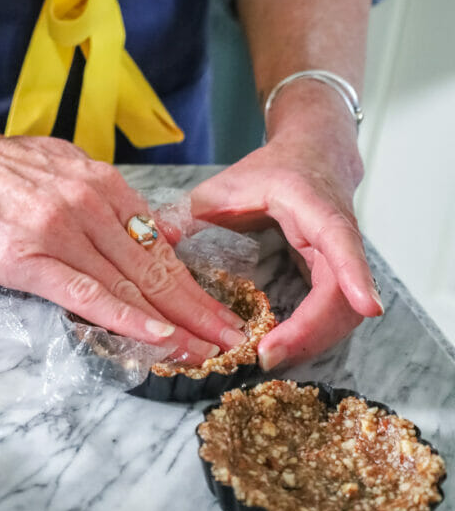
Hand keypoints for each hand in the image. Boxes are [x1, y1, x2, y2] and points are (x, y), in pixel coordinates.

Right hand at [0, 125, 246, 363]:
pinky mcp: (29, 258)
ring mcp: (61, 233)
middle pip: (155, 268)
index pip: (159, 244)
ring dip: (175, 323)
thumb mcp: (61, 165)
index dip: (192, 282)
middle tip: (233, 339)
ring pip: (130, 285)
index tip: (218, 310)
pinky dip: (126, 318)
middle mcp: (91, 207)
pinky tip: (156, 336)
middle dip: (198, 309)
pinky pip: (87, 293)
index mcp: (102, 186)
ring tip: (207, 351)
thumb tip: (137, 223)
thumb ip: (101, 195)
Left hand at [188, 114, 382, 369]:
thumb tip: (144, 240)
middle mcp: (338, 231)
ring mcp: (344, 256)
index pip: (340, 237)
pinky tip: (282, 347)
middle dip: (313, 329)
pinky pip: (336, 311)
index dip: (353, 271)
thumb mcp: (224, 185)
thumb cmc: (270, 169)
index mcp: (310, 201)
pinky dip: (312, 334)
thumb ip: (186, 212)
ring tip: (270, 357)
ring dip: (313, 339)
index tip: (366, 306)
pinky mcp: (341, 274)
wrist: (313, 154)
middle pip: (343, 291)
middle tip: (268, 355)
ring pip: (344, 309)